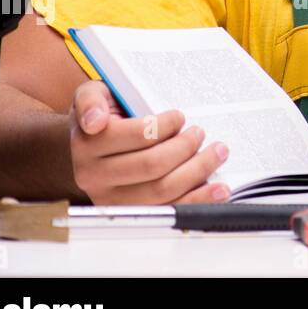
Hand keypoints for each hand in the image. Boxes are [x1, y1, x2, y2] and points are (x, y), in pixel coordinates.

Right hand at [69, 80, 230, 205]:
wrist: (92, 145)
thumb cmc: (101, 116)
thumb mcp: (91, 96)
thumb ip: (90, 100)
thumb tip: (95, 121)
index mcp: (88, 146)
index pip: (136, 136)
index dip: (165, 125)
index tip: (179, 116)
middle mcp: (96, 177)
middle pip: (152, 165)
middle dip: (186, 146)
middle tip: (200, 132)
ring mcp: (114, 199)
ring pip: (163, 191)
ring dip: (198, 170)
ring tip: (217, 152)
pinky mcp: (134, 212)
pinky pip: (169, 211)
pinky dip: (198, 199)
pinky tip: (218, 189)